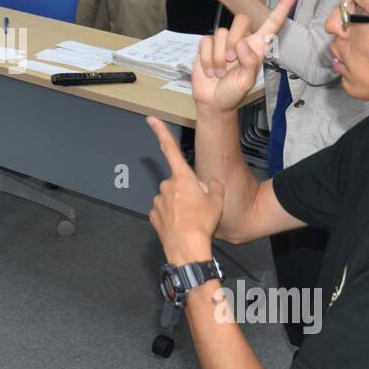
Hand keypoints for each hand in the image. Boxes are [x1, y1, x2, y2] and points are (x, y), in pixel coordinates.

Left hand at [147, 116, 224, 264]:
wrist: (188, 248)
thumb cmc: (203, 223)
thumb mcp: (218, 201)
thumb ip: (214, 186)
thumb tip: (209, 182)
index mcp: (182, 178)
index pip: (171, 150)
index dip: (161, 133)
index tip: (150, 120)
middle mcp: (166, 186)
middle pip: (178, 183)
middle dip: (187, 190)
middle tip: (199, 206)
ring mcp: (158, 202)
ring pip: (171, 198)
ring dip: (180, 205)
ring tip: (192, 219)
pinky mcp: (153, 216)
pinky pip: (165, 212)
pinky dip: (172, 217)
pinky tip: (181, 225)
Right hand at [191, 0, 297, 112]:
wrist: (212, 101)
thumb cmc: (233, 92)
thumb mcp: (245, 82)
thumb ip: (249, 63)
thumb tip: (242, 44)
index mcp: (257, 46)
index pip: (272, 22)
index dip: (283, 6)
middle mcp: (242, 40)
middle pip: (241, 19)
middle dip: (233, 41)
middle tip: (231, 62)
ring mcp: (223, 42)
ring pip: (220, 32)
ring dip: (218, 57)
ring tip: (220, 72)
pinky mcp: (207, 46)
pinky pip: (206, 42)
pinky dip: (206, 59)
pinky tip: (210, 70)